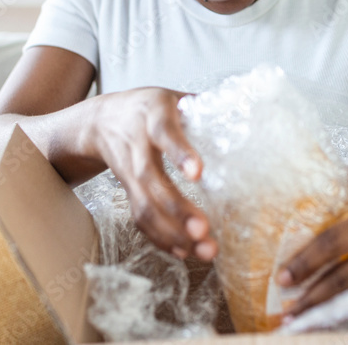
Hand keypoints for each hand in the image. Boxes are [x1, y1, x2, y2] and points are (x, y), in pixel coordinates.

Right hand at [88, 87, 216, 260]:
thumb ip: (204, 107)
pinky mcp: (126, 191)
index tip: (198, 173)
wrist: (101, 120)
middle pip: (151, 179)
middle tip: (202, 229)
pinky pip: (139, 217)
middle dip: (177, 208)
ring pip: (144, 204)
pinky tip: (182, 250)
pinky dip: (159, 237)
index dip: (179, 153)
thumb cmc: (148, 108)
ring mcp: (128, 171)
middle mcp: (137, 145)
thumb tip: (246, 117)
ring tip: (201, 248)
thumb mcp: (172, 97)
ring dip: (171, 231)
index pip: (165, 133)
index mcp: (153, 115)